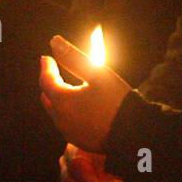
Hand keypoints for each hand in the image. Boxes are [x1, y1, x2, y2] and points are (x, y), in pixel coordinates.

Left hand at [39, 35, 130, 151]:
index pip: (46, 81)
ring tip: (69, 90)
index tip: (46, 58)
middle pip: (48, 98)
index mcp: (62, 101)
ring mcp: (69, 133)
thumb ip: (74, 58)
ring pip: (57, 112)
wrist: (134, 133)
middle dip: (50, 85)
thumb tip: (54, 41)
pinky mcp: (79, 141)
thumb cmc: (117, 100)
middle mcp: (60, 119)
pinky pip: (68, 124)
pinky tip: (81, 109)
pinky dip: (69, 113)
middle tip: (55, 74)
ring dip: (59, 100)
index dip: (46, 68)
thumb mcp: (97, 74)